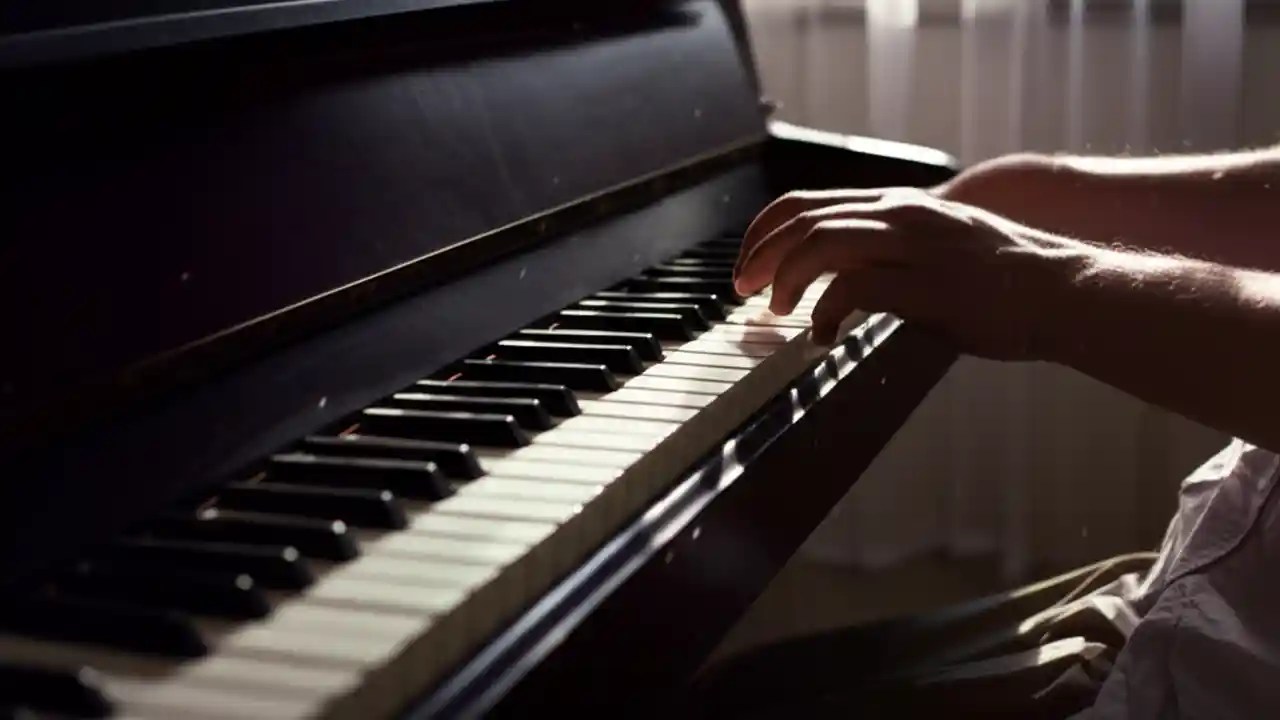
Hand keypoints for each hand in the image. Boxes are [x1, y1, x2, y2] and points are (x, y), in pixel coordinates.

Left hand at [733, 186, 1087, 360]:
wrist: (1064, 290)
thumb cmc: (1003, 280)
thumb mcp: (936, 249)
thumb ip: (889, 255)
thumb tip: (838, 283)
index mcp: (896, 204)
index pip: (805, 201)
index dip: (764, 232)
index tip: (748, 266)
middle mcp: (899, 213)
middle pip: (801, 218)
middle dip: (760, 256)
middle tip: (743, 291)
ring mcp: (913, 244)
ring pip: (819, 241)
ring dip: (785, 278)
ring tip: (775, 311)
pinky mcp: (927, 282)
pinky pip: (854, 286)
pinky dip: (825, 310)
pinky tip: (822, 336)